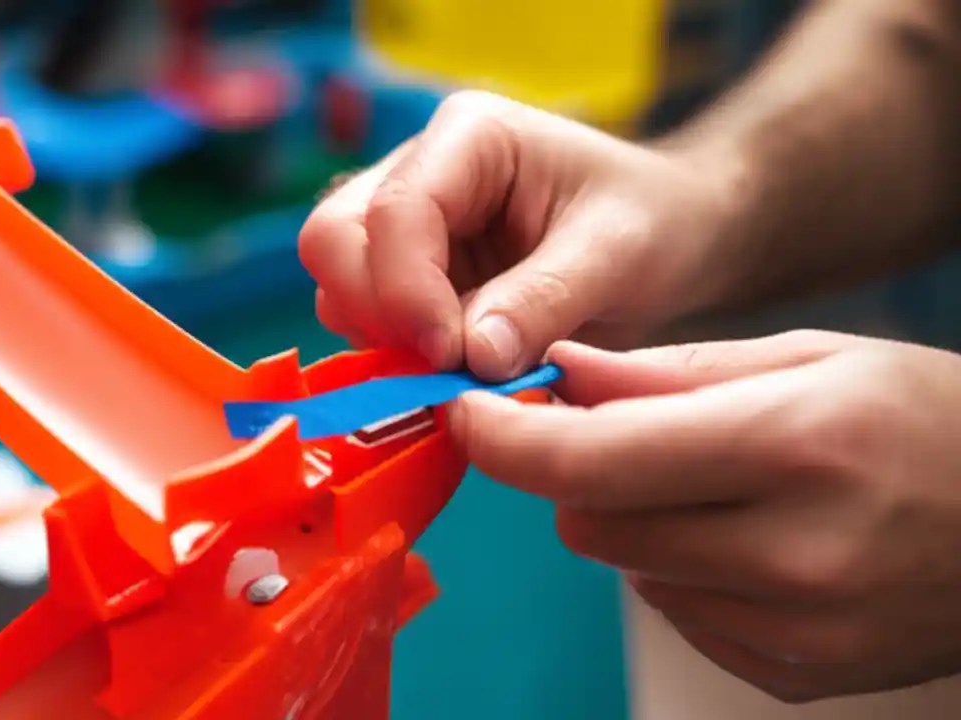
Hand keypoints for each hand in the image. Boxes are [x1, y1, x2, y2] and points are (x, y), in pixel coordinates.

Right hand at [299, 90, 739, 379]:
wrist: (668, 238)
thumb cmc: (653, 224)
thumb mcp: (618, 256)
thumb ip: (544, 301)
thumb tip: (473, 358)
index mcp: (469, 138)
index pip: (396, 211)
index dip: (407, 291)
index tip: (451, 355)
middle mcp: (420, 171)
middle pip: (334, 240)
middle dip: (376, 310)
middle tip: (442, 365)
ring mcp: (406, 226)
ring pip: (338, 284)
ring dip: (382, 338)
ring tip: (458, 368)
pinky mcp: (408, 276)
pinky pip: (365, 320)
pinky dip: (394, 354)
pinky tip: (453, 369)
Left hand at [449, 330, 960, 701]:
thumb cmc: (928, 417)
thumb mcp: (808, 357)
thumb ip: (666, 371)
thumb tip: (555, 374)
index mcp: (792, 446)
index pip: (591, 462)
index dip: (505, 440)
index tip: (468, 414)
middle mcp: (792, 551)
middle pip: (589, 525)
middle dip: (576, 475)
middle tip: (621, 434)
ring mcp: (796, 628)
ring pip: (628, 570)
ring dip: (635, 521)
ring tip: (716, 483)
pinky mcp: (796, 673)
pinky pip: (678, 613)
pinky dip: (682, 570)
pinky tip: (750, 538)